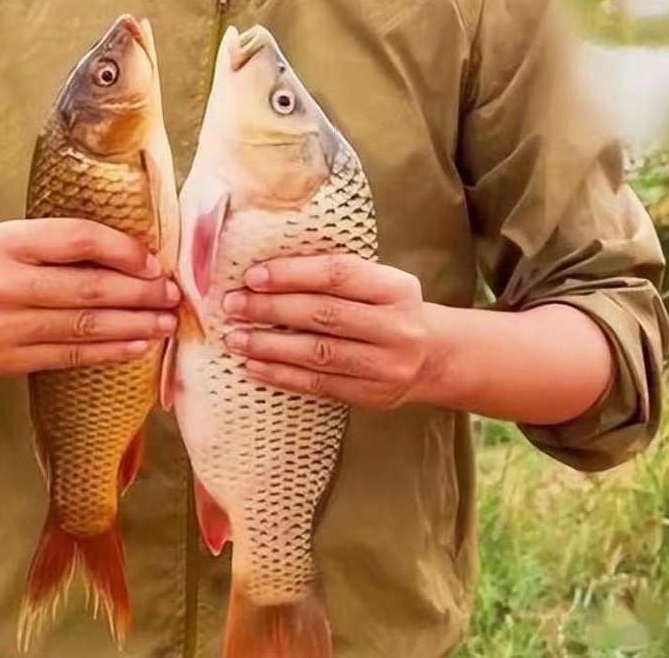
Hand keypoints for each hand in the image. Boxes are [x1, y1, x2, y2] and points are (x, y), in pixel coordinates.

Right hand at [0, 218, 179, 374]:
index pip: (77, 240)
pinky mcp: (10, 360)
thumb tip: (141, 256)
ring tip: (165, 323)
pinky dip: (110, 350)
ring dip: (134, 325)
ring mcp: (5, 327)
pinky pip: (72, 355)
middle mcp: (3, 283)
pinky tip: (138, 345)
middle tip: (172, 296)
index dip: (123, 251)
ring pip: (84, 327)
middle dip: (139, 293)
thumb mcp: (18, 241)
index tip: (154, 263)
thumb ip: (66, 244)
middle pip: (87, 289)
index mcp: (8, 242)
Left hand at [220, 254, 443, 410]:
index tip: (253, 276)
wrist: (434, 356)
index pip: (338, 275)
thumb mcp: (379, 284)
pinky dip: (283, 376)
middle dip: (272, 309)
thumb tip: (266, 274)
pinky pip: (320, 385)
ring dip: (270, 346)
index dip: (292, 274)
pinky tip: (255, 367)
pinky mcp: (374, 395)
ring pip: (319, 354)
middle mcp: (397, 326)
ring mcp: (387, 365)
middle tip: (234, 306)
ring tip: (236, 338)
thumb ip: (336, 277)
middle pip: (324, 315)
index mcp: (396, 288)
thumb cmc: (391, 310)